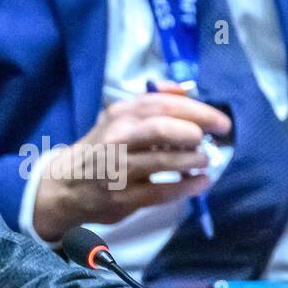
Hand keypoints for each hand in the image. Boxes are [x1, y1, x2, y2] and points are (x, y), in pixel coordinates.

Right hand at [31, 88, 230, 240]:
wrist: (66, 185)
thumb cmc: (101, 148)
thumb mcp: (119, 118)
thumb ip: (153, 102)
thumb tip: (185, 90)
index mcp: (121, 114)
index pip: (164, 105)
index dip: (198, 112)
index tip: (221, 122)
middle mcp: (118, 138)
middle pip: (164, 129)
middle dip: (196, 134)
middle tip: (211, 141)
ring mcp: (119, 169)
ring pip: (165, 161)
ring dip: (194, 161)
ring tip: (204, 161)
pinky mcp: (124, 197)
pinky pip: (163, 191)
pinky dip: (188, 186)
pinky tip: (201, 182)